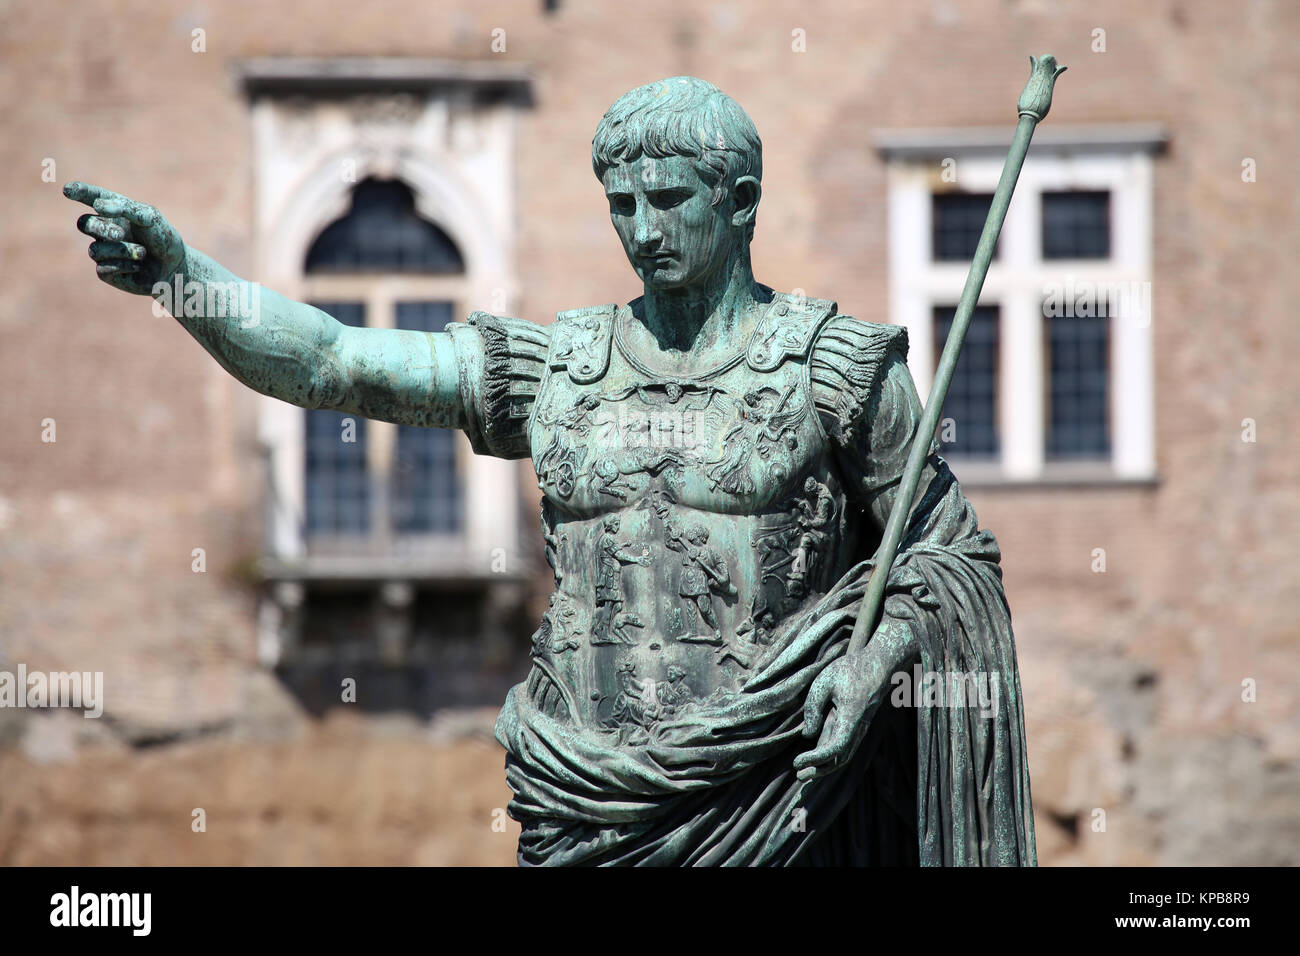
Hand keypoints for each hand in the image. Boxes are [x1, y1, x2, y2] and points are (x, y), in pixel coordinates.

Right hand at [65, 182, 184, 295]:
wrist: (174, 268)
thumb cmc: (163, 239)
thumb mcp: (150, 218)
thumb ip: (126, 208)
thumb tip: (97, 206)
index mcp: (113, 212)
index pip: (90, 198)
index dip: (78, 192)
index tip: (68, 189)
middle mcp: (104, 230)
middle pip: (84, 224)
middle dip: (101, 228)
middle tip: (119, 235)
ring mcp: (103, 251)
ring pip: (95, 249)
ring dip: (121, 251)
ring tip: (142, 253)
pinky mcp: (106, 272)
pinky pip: (103, 268)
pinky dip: (123, 265)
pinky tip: (138, 266)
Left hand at [794, 618, 917, 780]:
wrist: (879, 664)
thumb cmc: (851, 669)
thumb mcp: (824, 681)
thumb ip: (813, 708)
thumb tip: (808, 736)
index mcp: (851, 718)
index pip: (834, 748)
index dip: (815, 759)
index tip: (796, 761)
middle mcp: (859, 729)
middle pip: (840, 760)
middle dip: (818, 771)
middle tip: (798, 775)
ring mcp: (860, 729)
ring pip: (844, 757)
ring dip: (824, 767)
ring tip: (803, 772)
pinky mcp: (858, 726)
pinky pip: (845, 748)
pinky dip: (831, 758)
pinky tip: (816, 758)